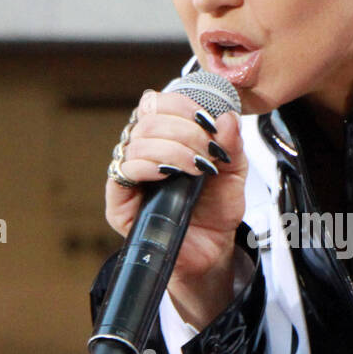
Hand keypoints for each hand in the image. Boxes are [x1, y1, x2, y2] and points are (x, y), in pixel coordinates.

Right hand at [104, 89, 246, 322]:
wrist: (211, 251)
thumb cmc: (216, 210)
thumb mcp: (234, 173)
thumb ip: (232, 145)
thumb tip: (227, 118)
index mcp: (165, 136)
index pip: (159, 102)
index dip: (182, 105)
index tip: (209, 122)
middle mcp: (142, 150)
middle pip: (149, 117)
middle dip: (185, 130)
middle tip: (207, 152)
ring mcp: (129, 174)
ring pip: (137, 141)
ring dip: (173, 149)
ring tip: (197, 169)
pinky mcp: (118, 201)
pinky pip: (123, 171)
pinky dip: (148, 166)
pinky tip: (169, 174)